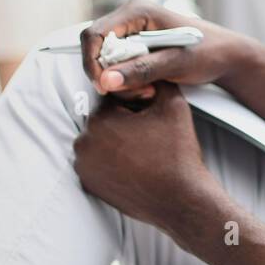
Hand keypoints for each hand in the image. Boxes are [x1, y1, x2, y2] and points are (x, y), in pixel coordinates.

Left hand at [73, 82, 218, 240]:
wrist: (181, 198)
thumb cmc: (177, 152)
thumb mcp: (172, 103)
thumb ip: (155, 78)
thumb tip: (144, 67)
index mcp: (100, 120)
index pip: (114, 97)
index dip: (135, 102)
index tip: (150, 114)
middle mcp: (84, 144)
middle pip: (104, 119)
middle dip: (123, 121)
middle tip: (149, 134)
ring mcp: (84, 168)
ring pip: (100, 141)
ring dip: (116, 141)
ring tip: (143, 150)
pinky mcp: (89, 185)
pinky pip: (97, 162)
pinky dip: (111, 161)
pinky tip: (135, 164)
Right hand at [79, 0, 263, 99]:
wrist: (227, 55)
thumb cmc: (208, 52)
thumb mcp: (177, 63)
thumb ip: (141, 70)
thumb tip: (106, 80)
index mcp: (137, 10)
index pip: (95, 34)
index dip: (92, 62)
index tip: (104, 87)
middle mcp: (130, 16)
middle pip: (96, 47)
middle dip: (108, 74)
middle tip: (136, 93)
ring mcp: (132, 30)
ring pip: (105, 59)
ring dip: (119, 80)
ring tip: (147, 92)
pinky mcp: (136, 44)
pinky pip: (117, 64)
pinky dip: (127, 80)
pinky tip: (148, 88)